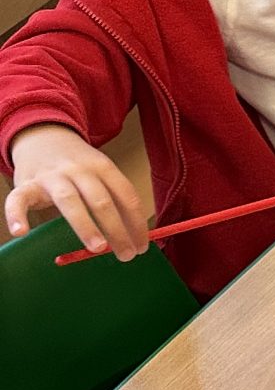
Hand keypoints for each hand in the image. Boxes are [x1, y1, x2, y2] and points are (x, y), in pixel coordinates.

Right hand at [5, 123, 148, 260]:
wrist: (42, 135)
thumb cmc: (76, 166)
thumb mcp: (99, 172)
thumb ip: (113, 199)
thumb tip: (133, 238)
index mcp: (102, 167)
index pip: (125, 196)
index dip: (136, 222)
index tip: (142, 246)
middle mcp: (79, 170)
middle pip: (101, 200)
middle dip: (117, 229)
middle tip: (126, 254)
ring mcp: (52, 176)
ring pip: (69, 200)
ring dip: (85, 225)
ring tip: (97, 248)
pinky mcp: (26, 184)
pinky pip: (19, 200)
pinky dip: (17, 215)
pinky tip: (21, 231)